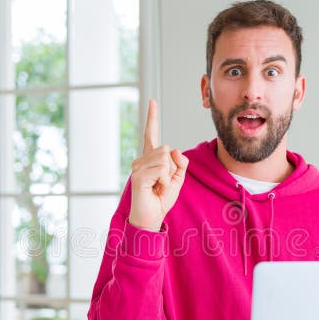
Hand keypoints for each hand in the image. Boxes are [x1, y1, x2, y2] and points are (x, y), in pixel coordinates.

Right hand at [128, 99, 188, 230]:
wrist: (151, 217)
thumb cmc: (161, 198)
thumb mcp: (177, 179)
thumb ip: (180, 163)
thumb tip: (175, 150)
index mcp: (151, 158)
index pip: (151, 134)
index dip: (152, 117)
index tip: (152, 101)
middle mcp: (142, 159)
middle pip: (167, 149)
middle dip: (172, 168)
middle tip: (163, 183)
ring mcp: (138, 166)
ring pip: (165, 158)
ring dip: (168, 176)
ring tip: (158, 187)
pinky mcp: (138, 175)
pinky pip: (161, 169)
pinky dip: (164, 181)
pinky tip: (155, 189)